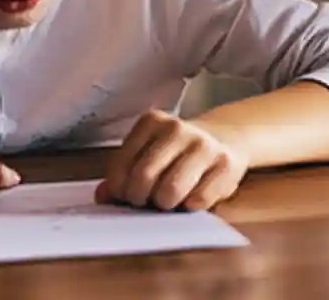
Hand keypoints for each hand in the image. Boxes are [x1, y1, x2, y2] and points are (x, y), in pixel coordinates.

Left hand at [95, 109, 247, 210]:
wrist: (225, 137)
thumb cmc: (177, 152)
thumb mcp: (147, 152)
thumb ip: (122, 172)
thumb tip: (102, 197)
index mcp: (151, 122)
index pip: (122, 163)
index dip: (119, 188)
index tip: (123, 196)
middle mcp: (176, 129)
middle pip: (144, 177)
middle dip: (139, 198)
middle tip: (144, 201)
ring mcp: (203, 145)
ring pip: (171, 190)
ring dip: (164, 204)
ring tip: (166, 201)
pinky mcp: (225, 165)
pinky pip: (198, 200)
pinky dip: (189, 207)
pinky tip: (189, 198)